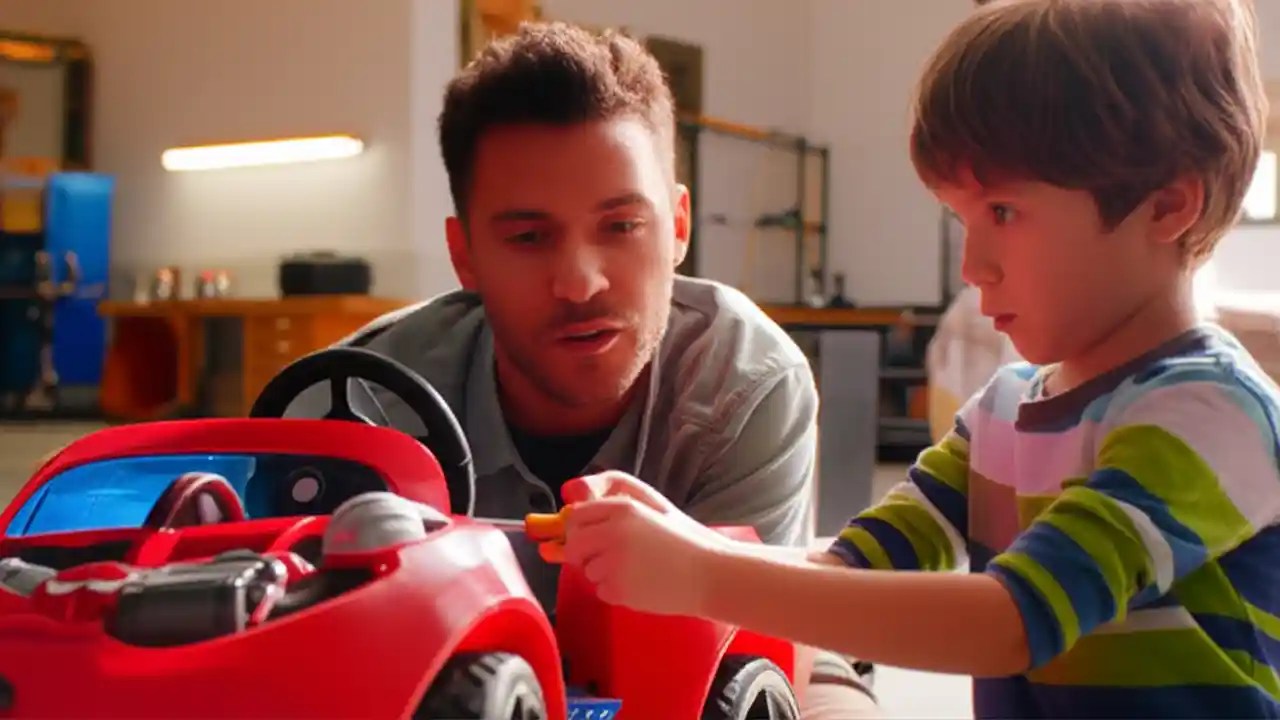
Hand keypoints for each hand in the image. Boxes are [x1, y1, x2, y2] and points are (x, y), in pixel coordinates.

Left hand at [560, 471, 727, 615]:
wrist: (711, 574)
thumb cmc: (684, 540)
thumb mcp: (653, 507)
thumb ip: (615, 499)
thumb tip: (571, 502)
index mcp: (623, 507)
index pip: (577, 516)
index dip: (579, 529)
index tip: (588, 538)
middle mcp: (613, 532)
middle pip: (574, 545)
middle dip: (584, 554)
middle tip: (608, 558)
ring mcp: (614, 562)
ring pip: (587, 571)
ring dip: (604, 574)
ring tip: (638, 570)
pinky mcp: (619, 589)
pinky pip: (601, 591)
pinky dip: (616, 592)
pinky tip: (642, 585)